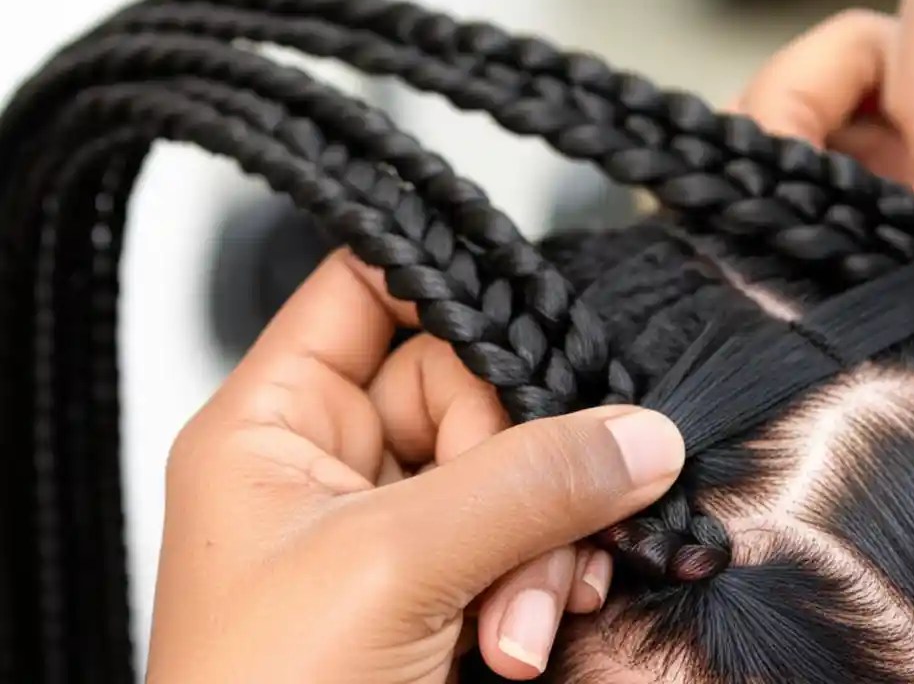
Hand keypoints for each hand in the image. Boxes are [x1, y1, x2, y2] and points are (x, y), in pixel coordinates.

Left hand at [145, 251, 684, 682]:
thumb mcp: (392, 572)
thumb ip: (525, 485)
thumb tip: (637, 434)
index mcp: (271, 428)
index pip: (364, 293)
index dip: (444, 286)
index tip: (531, 311)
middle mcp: (330, 466)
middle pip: (467, 388)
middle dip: (520, 472)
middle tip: (532, 544)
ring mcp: (392, 529)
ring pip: (512, 471)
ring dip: (544, 544)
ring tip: (522, 622)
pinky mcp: (444, 587)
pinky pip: (526, 539)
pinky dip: (549, 581)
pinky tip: (535, 632)